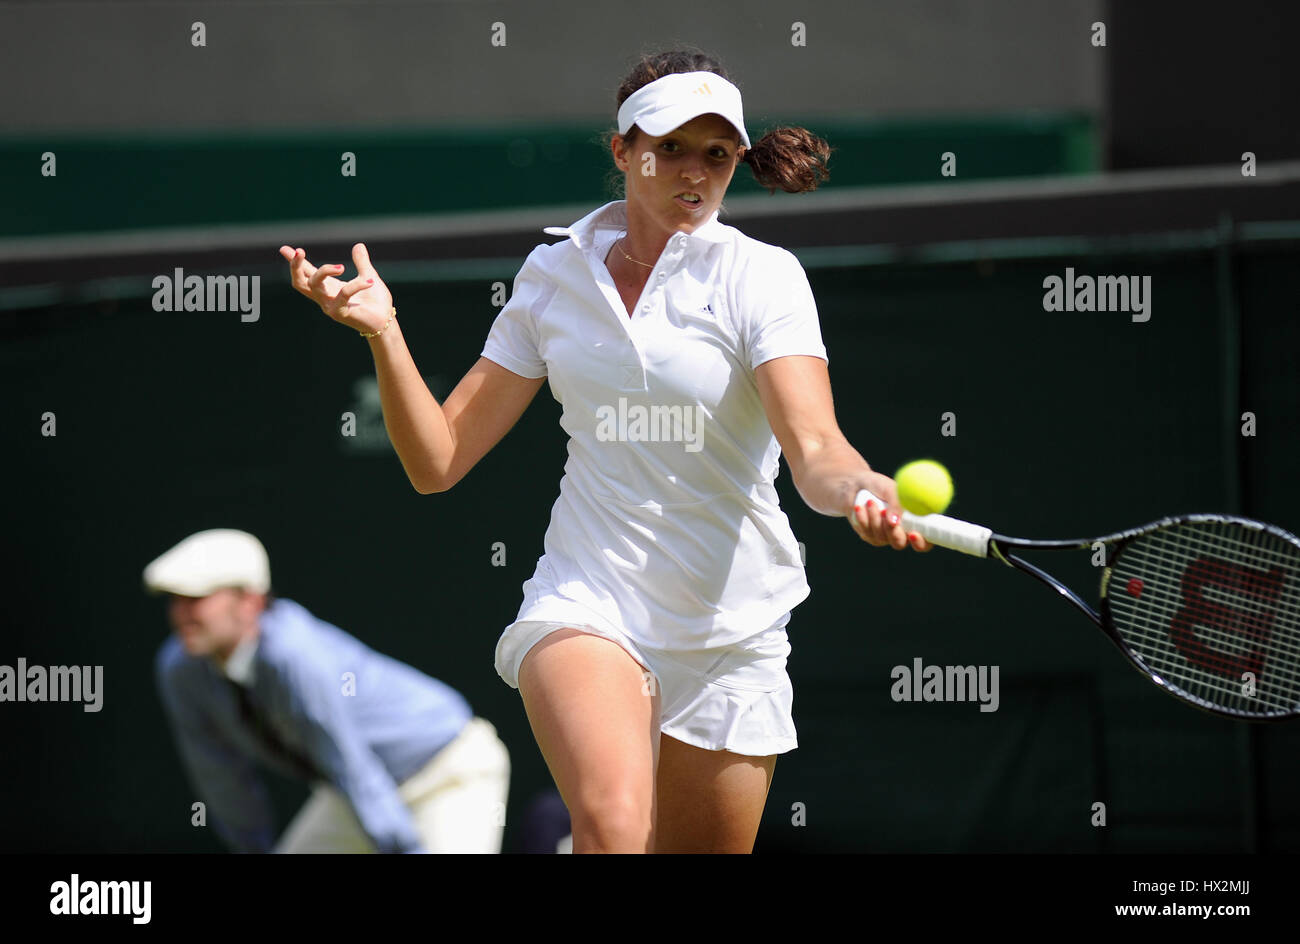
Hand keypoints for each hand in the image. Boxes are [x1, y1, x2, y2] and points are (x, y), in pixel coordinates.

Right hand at [278, 242, 393, 334]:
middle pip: (300, 282)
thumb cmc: (376, 302)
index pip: (307, 273)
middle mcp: (325, 296)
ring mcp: (330, 306)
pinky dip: (356, 285)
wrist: (385, 320)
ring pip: (314, 285)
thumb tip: (358, 245)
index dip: (295, 262)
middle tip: (299, 251)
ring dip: (324, 271)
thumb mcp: (368, 276)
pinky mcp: (340, 313)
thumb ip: (361, 262)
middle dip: (295, 266)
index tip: (284, 249)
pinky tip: (369, 282)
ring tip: (341, 266)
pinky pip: (342, 294)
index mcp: (329, 287)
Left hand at [847, 474, 931, 551]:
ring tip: (870, 501)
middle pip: (900, 544)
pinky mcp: (868, 535)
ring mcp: (883, 536)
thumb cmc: (879, 485)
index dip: (922, 542)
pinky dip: (864, 518)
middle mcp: (901, 532)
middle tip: (889, 521)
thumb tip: (895, 522)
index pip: (925, 541)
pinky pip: (867, 533)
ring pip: (881, 537)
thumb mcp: (890, 489)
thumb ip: (896, 504)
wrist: (855, 484)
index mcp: (914, 521)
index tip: (913, 533)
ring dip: (875, 519)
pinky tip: (861, 507)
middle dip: (893, 533)